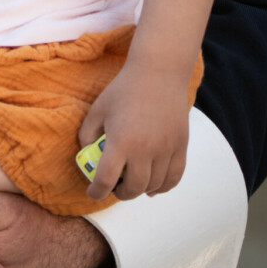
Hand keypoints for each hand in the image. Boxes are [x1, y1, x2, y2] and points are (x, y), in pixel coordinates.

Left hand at [79, 61, 189, 199]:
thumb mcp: (98, 109)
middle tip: (115, 188)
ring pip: (154, 186)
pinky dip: (163, 187)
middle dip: (121, 193)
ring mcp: (166, 150)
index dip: (96, 192)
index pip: (106, 180)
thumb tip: (86, 154)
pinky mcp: (180, 146)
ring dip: (141, 191)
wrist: (158, 73)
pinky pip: (174, 178)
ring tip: (132, 185)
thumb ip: (87, 134)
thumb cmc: (124, 90)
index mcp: (120, 141)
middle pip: (133, 188)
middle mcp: (145, 150)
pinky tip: (154, 187)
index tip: (93, 193)